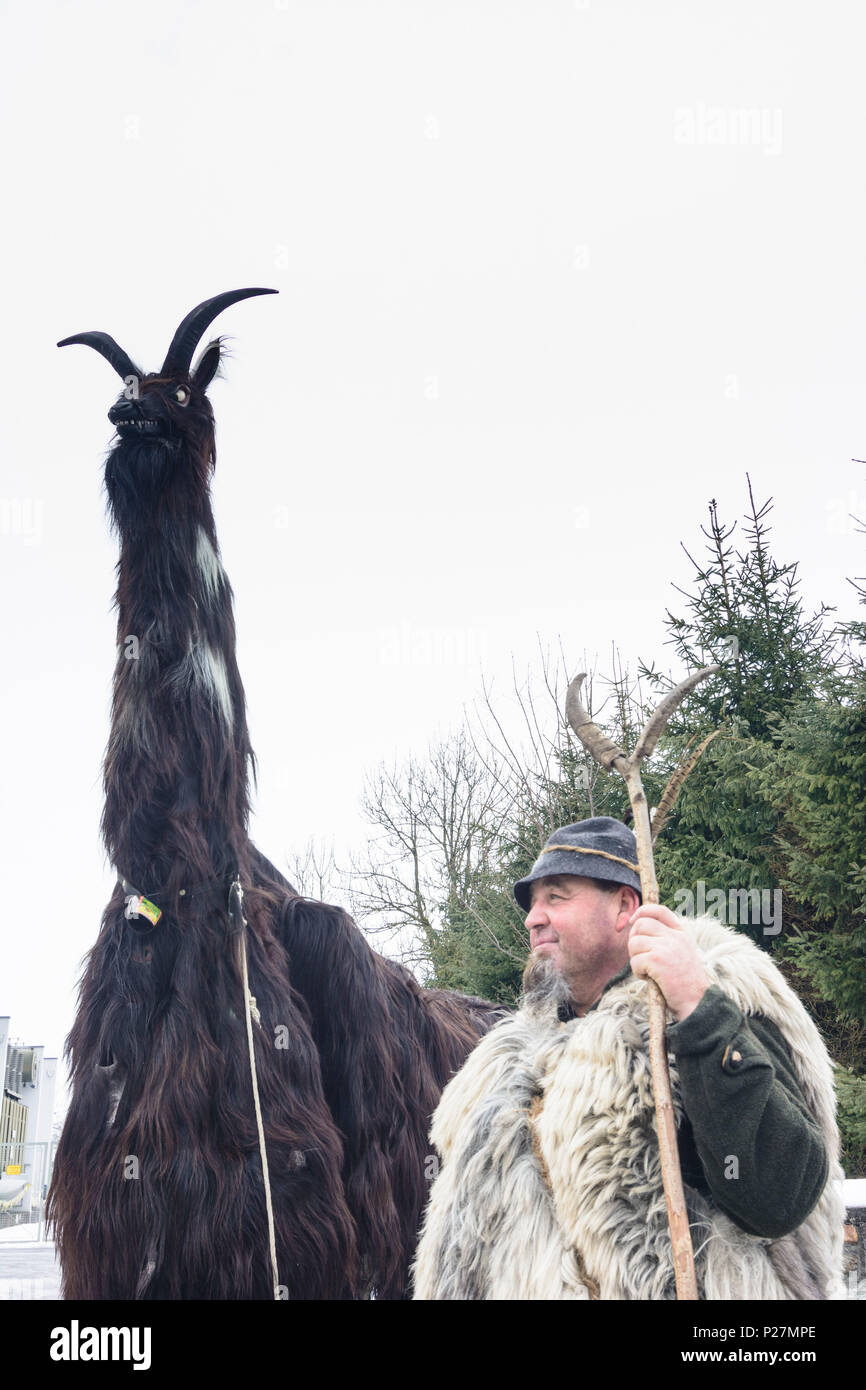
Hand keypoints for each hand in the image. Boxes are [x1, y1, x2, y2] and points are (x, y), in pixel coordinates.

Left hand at [626, 903, 708, 1021]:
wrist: (697, 1001)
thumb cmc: (685, 981)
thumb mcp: (681, 953)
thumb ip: (665, 938)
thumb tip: (637, 925)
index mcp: (681, 933)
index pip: (659, 910)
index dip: (643, 911)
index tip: (633, 920)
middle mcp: (675, 936)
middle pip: (641, 924)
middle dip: (634, 940)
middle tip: (641, 956)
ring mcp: (666, 947)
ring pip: (634, 942)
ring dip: (635, 959)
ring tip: (648, 971)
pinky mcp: (657, 960)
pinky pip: (635, 961)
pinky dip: (638, 972)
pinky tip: (650, 979)